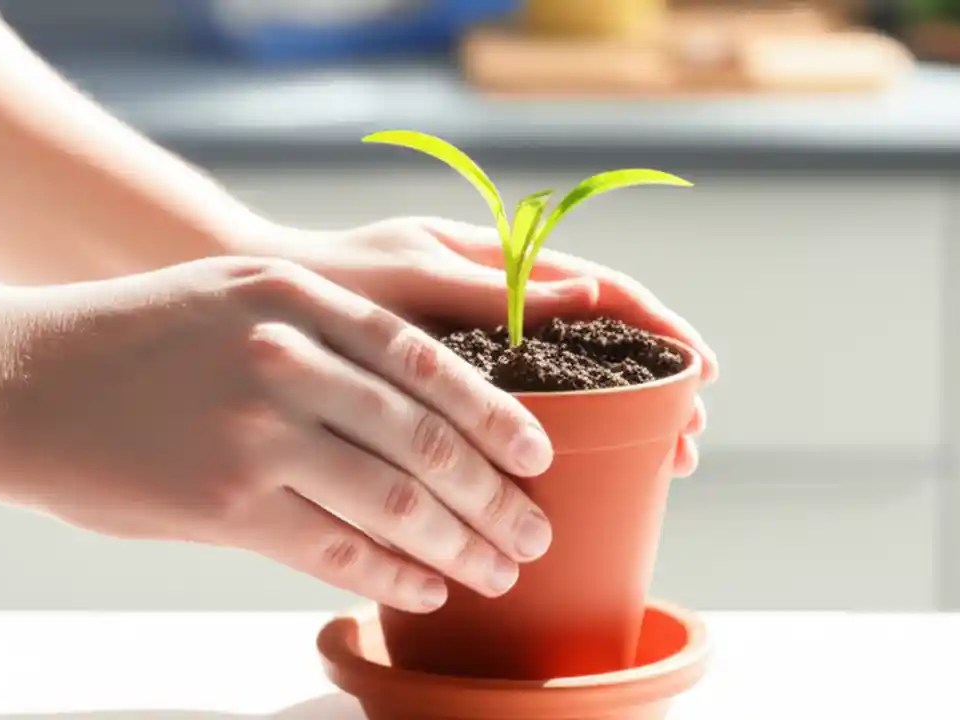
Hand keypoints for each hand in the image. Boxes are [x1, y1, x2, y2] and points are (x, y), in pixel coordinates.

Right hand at [0, 257, 578, 612]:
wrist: (25, 380)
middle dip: (492, 497)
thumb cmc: (143, 337)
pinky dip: (390, 576)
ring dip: (457, 546)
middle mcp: (286, 360)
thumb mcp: (242, 296)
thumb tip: (426, 404)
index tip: (539, 458)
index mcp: (299, 298)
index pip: (428, 363)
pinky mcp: (224, 505)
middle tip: (532, 531)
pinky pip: (333, 550)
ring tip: (497, 570)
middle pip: (425, 441)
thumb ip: (329, 334)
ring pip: (392, 502)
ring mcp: (255, 435)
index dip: (496, 416)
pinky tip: (425, 590)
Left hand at [236, 216, 716, 476]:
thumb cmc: (326, 281)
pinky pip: (529, 407)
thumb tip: (591, 300)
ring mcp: (481, 345)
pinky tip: (588, 469)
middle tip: (689, 440)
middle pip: (602, 341)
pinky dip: (568, 433)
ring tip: (662, 461)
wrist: (260, 312)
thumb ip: (490, 291)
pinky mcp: (455, 385)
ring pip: (573, 379)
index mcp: (495, 264)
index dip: (658, 327)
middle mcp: (499, 304)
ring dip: (623, 416)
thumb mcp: (409, 280)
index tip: (700, 369)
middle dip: (654, 386)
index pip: (602, 288)